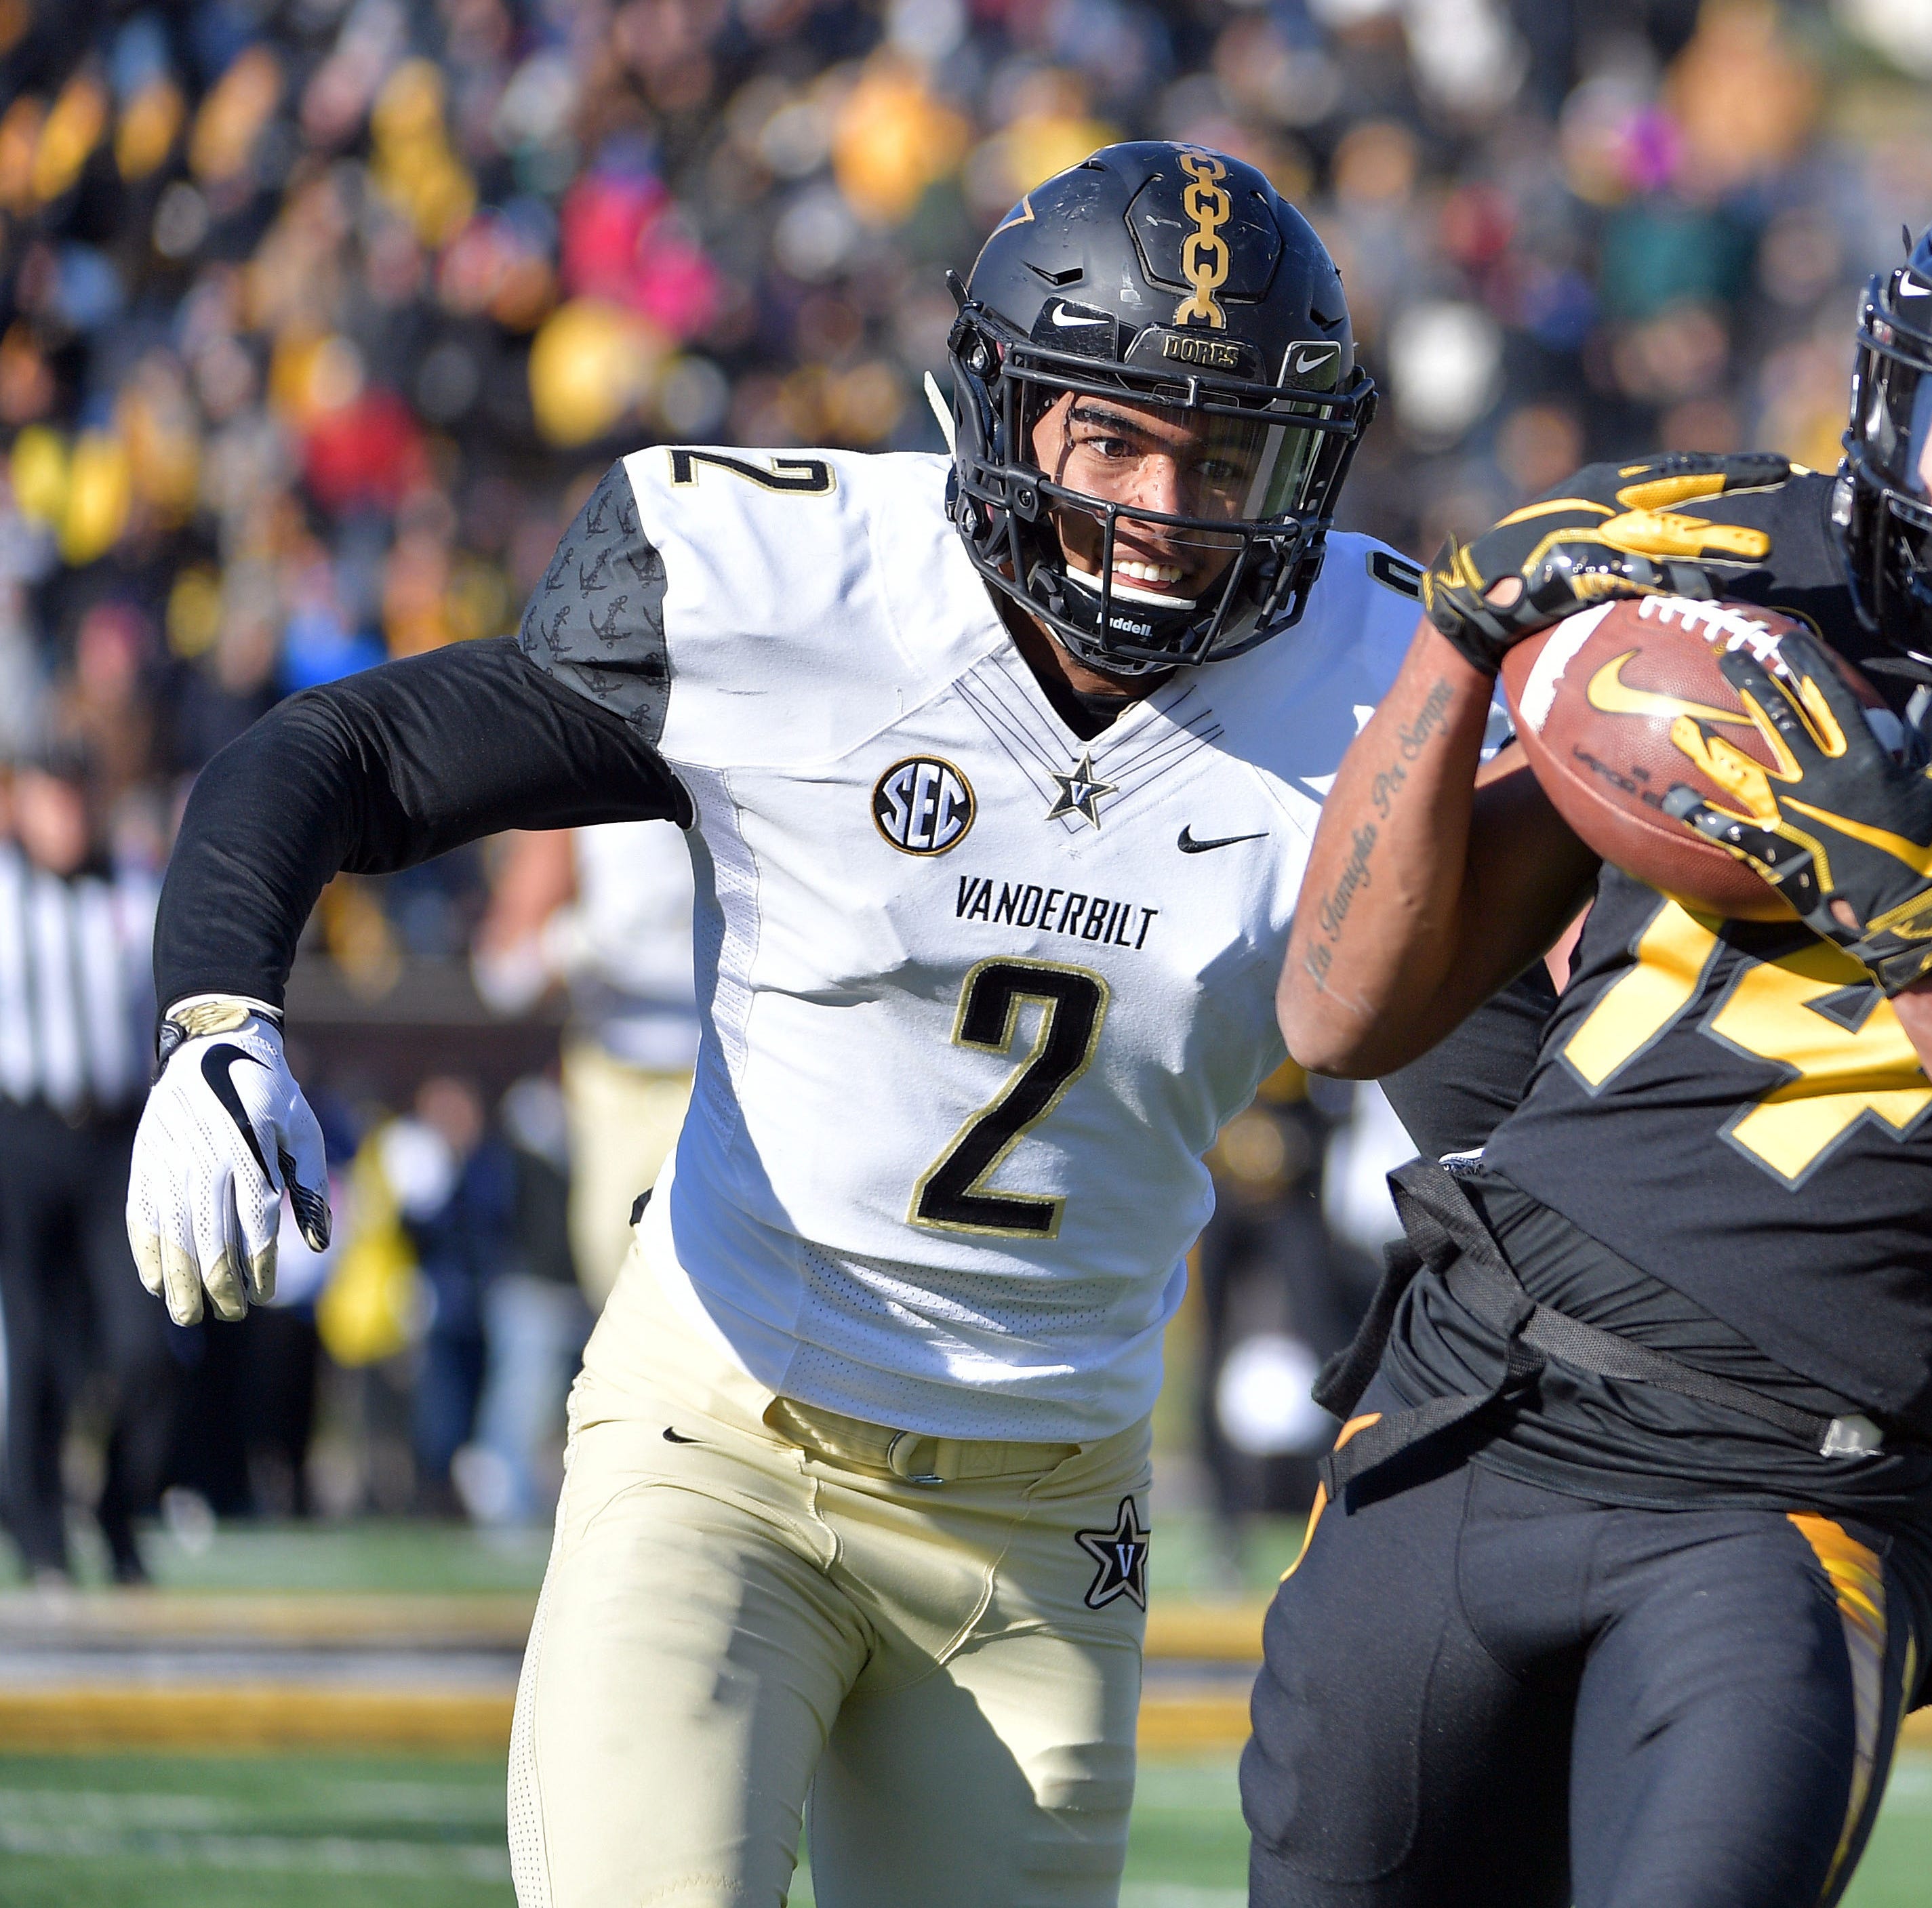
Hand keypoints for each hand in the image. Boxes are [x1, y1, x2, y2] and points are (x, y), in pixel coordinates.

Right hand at [126, 1001, 331, 1324]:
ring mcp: (170, 1161)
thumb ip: (311, 1188)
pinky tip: (156, 1282)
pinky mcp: (145, 1160)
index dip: (260, 1267)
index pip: (256, 1226)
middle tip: (234, 1313)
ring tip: (191, 1316)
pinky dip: (147, 1253)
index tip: (265, 1294)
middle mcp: (206, 1160)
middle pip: (211, 1239)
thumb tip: (319, 1245)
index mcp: (251, 1152)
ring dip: (181, 1281)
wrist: (213, 1045)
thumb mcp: (302, 1131)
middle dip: (222, 1285)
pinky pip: (141, 1216)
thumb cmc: (270, 1094)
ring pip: (172, 1236)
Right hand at [1421, 452, 1790, 673]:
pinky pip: (1631, 576)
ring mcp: (1586, 534)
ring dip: (1712, 542)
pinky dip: (1668, 580)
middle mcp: (1598, 501)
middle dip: (1732, 484)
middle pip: (1678, 488)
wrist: (1469, 597)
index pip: (1674, 468)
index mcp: (1601, 484)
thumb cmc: (1522, 571)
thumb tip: (1672, 537)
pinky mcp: (1573, 571)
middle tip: (1784, 483)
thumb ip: (1619, 527)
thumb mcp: (1574, 532)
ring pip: (1663, 531)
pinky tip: (1703, 588)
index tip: (1772, 466)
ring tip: (1758, 551)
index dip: (1725, 466)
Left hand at [1664, 634, 1931, 992]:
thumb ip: (1917, 746)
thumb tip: (1920, 707)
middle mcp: (1821, 779)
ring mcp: (1791, 814)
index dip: (1808, 667)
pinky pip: (1724, 827)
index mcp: (1866, 760)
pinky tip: (1670, 796)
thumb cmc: (1926, 851)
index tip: (1787, 642)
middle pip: (1777, 719)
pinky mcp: (1772, 850)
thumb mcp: (1928, 788)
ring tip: (1681, 723)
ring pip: (1739, 769)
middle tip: (1727, 655)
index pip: (1831, 699)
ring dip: (1707, 745)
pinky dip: (1696, 812)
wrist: (1907, 913)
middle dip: (1751, 683)